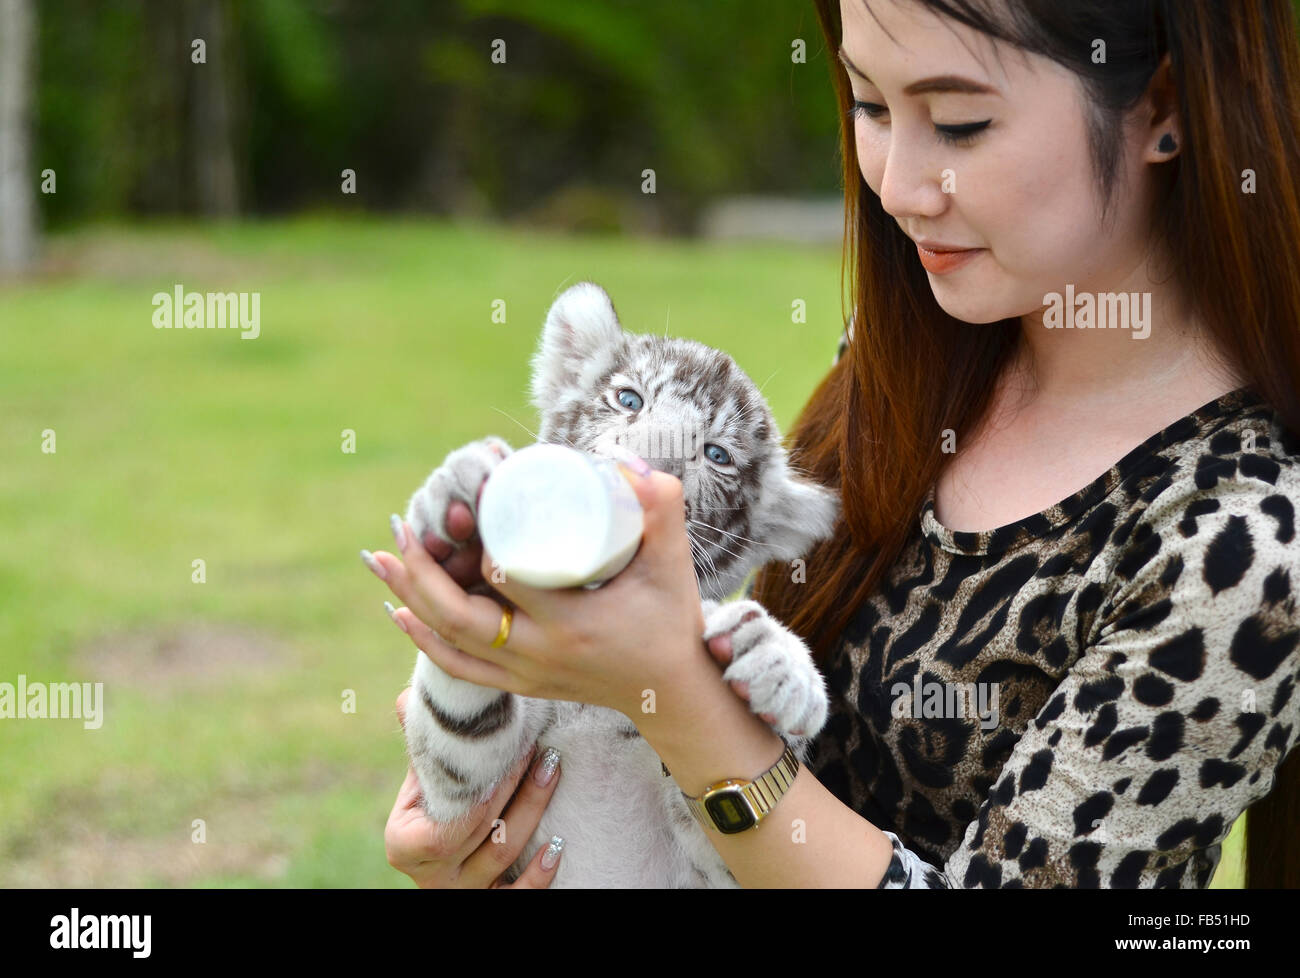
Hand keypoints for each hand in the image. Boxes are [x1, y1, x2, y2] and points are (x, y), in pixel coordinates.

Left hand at [365, 459, 706, 718]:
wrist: (670, 693)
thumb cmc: (671, 622)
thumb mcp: (672, 565)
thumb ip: (662, 509)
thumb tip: (628, 462)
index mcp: (570, 623)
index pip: (507, 580)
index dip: (479, 545)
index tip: (467, 505)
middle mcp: (538, 655)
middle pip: (458, 616)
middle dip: (419, 573)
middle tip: (399, 529)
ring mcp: (525, 674)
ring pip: (449, 642)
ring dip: (409, 599)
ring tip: (379, 560)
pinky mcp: (520, 685)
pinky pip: (457, 667)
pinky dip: (423, 640)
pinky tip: (399, 611)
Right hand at [384, 688, 564, 887]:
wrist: (442, 854)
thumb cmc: (433, 808)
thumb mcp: (422, 781)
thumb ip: (423, 745)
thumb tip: (409, 695)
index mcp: (405, 843)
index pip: (443, 828)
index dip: (475, 797)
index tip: (498, 757)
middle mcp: (431, 876)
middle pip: (480, 834)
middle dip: (512, 788)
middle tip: (537, 747)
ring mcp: (461, 893)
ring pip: (502, 856)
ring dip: (532, 810)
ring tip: (552, 770)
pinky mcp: (490, 904)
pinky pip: (518, 897)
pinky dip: (538, 874)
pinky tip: (558, 845)